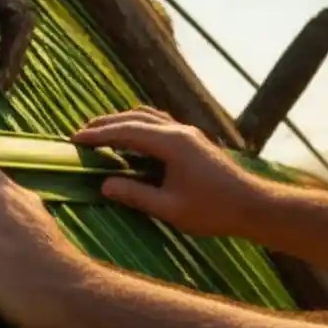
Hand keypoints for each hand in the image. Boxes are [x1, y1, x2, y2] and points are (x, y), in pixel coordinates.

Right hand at [72, 107, 271, 236]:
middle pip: (134, 118)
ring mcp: (187, 133)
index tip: (75, 140)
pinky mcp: (193, 140)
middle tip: (80, 134)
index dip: (98, 135)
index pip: (125, 132)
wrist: (252, 205)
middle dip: (105, 124)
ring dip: (122, 121)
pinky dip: (139, 124)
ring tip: (101, 132)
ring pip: (147, 117)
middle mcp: (178, 131)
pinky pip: (159, 123)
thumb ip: (135, 195)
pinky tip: (132, 137)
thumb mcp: (169, 209)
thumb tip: (104, 185)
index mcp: (171, 143)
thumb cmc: (213, 210)